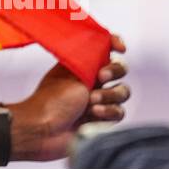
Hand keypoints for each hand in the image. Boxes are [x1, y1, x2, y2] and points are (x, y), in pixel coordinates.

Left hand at [11, 33, 129, 161]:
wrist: (46, 129)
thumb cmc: (52, 98)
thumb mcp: (71, 71)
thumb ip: (89, 56)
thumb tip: (104, 39)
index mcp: (82, 64)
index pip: (104, 47)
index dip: (115, 43)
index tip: (121, 48)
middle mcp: (91, 80)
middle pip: (120, 69)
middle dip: (114, 71)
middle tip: (101, 76)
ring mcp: (98, 100)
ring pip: (122, 91)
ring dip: (108, 95)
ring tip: (91, 102)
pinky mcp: (103, 119)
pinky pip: (119, 111)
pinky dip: (108, 111)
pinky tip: (93, 113)